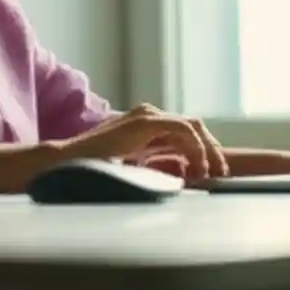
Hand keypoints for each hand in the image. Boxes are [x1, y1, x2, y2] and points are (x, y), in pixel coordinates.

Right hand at [58, 104, 228, 181]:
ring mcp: (147, 115)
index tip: (211, 173)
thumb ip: (158, 163)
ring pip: (191, 127)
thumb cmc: (97, 169)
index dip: (202, 151)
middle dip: (210, 149)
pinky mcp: (146, 121)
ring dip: (205, 150)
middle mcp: (149, 115)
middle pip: (193, 126)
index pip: (185, 132)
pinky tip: (196, 167)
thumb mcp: (136, 166)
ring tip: (210, 173)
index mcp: (146, 125)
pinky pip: (183, 129)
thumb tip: (185, 171)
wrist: (70, 163)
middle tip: (219, 172)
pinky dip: (194, 147)